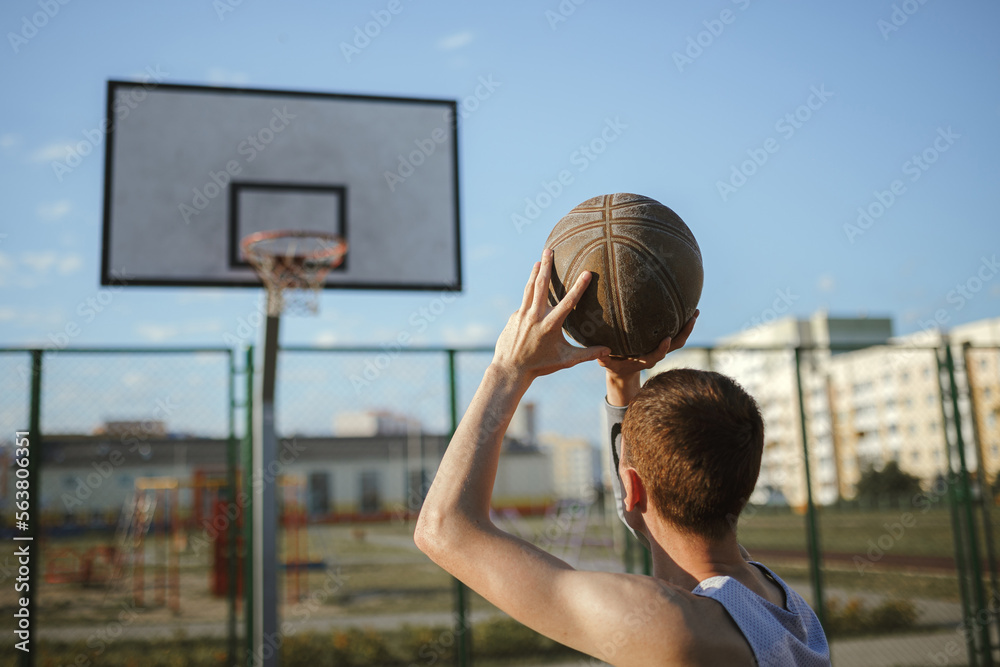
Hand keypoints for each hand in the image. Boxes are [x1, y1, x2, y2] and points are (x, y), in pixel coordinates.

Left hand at [492, 249, 610, 381]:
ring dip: (534, 272)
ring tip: (538, 260)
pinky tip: (533, 287)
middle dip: (546, 266)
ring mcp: (522, 314)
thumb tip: (609, 351)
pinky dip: (529, 293)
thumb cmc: (541, 365)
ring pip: (529, 288)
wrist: (510, 369)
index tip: (586, 272)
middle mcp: (535, 316)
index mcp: (550, 325)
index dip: (579, 287)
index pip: (568, 302)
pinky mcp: (514, 316)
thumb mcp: (566, 360)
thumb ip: (587, 354)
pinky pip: (524, 302)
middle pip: (541, 285)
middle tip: (549, 250)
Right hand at [600, 310, 697, 405]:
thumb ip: (605, 361)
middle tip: (693, 317)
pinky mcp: (662, 344)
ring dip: (688, 326)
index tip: (668, 338)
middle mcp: (657, 354)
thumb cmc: (616, 366)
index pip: (658, 354)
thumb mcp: (609, 365)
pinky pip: (676, 334)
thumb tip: (599, 355)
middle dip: (685, 331)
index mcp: (646, 360)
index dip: (664, 347)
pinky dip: (682, 324)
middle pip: (677, 344)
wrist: (625, 372)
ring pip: (679, 339)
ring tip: (695, 311)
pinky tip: (686, 310)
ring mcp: (661, 348)